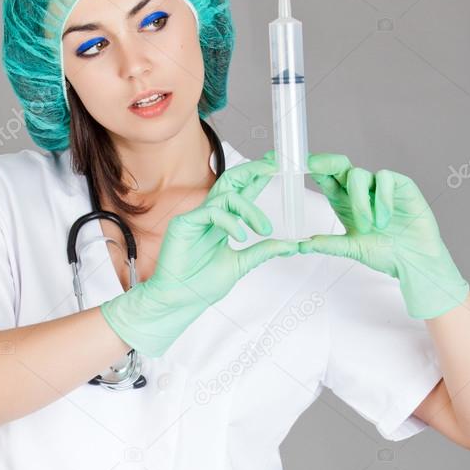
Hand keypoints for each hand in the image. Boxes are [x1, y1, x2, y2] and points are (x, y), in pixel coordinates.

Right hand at [100, 157, 300, 356]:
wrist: (180, 301)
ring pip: (227, 196)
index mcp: (223, 223)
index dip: (258, 178)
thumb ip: (262, 252)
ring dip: (251, 210)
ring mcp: (196, 218)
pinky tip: (241, 237)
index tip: (276, 167)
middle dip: (253, 171)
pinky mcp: (184, 224)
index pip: (242, 193)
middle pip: (231, 181)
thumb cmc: (201, 285)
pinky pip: (212, 212)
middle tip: (273, 167)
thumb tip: (290, 246)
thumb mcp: (241, 264)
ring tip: (264, 230)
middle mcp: (210, 216)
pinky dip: (230, 223)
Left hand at [264, 149, 469, 319]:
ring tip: (367, 226)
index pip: (322, 177)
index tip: (286, 160)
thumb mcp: (352, 249)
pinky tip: (384, 220)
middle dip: (324, 162)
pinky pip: (385, 179)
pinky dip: (382, 200)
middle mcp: (358, 190)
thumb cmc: (384, 253)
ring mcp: (379, 185)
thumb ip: (328, 244)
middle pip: (338, 164)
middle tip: (314, 166)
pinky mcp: (400, 184)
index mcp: (342, 200)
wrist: (415, 261)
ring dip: (359, 201)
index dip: (306, 166)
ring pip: (359, 175)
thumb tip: (300, 244)